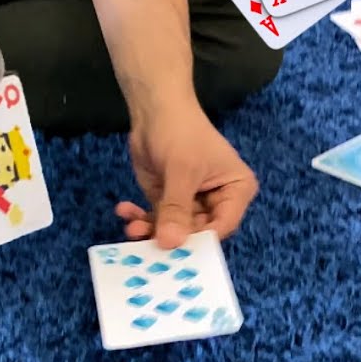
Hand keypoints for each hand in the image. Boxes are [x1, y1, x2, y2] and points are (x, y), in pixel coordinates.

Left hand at [116, 103, 258, 248]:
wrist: (154, 109)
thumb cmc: (180, 132)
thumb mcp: (181, 170)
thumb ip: (176, 208)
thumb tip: (170, 243)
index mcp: (236, 191)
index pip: (222, 226)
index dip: (201, 242)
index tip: (176, 251)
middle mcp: (217, 202)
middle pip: (196, 233)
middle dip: (171, 237)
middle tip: (145, 245)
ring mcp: (191, 203)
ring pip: (174, 230)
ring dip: (151, 230)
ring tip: (130, 226)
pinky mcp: (168, 201)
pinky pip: (157, 219)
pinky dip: (140, 218)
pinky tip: (124, 212)